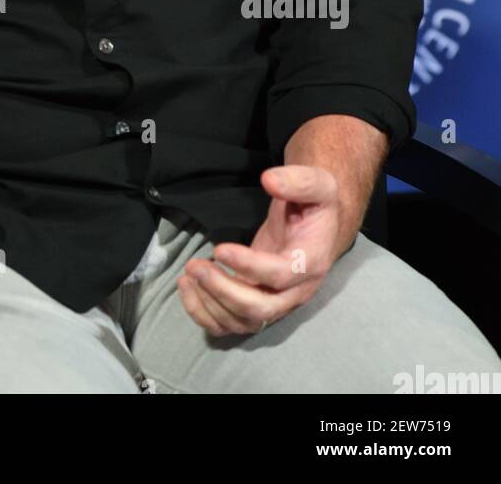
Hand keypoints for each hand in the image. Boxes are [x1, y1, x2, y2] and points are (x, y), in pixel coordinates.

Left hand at [177, 165, 340, 336]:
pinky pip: (231, 325)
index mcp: (310, 262)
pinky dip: (205, 313)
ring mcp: (277, 303)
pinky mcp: (258, 305)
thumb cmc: (315, 206)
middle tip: (194, 265)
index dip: (249, 266)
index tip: (219, 249)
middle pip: (260, 309)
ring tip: (188, 273)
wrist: (319, 228)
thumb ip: (297, 181)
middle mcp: (296, 292)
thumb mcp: (317, 184)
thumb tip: (269, 180)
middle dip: (223, 291)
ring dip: (210, 302)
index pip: (280, 275)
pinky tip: (187, 287)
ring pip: (243, 322)